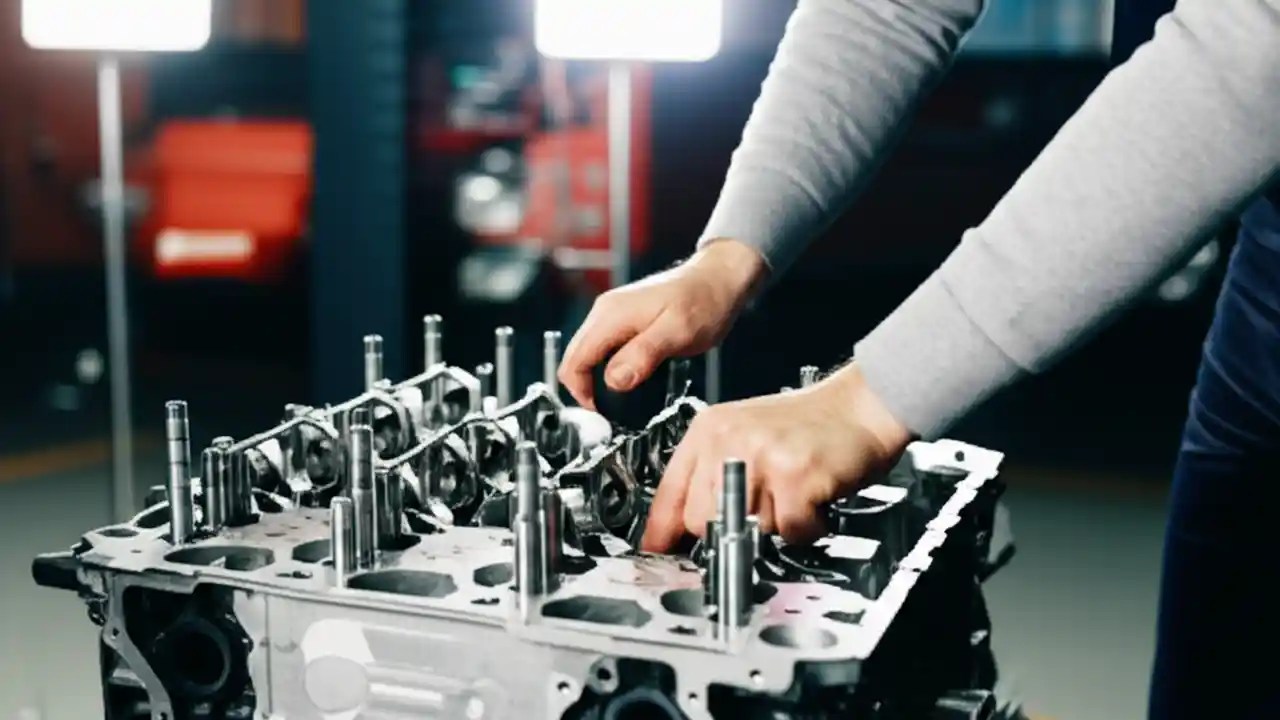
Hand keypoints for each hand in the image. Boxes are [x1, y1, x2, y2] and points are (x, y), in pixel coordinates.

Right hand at [557, 239, 767, 408]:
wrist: (718, 279)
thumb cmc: (704, 302)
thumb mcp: (678, 333)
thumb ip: (643, 355)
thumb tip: (614, 380)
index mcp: (611, 315)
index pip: (575, 360)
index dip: (582, 392)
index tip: (603, 411)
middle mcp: (605, 312)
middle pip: (576, 358)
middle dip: (588, 387)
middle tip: (614, 410)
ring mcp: (612, 313)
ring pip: (589, 355)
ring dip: (600, 378)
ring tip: (626, 396)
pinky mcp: (623, 318)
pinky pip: (605, 348)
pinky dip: (611, 367)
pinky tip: (633, 376)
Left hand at [640, 363, 912, 551]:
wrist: (861, 406)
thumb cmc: (809, 426)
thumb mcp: (744, 437)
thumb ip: (711, 476)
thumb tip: (683, 530)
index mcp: (710, 430)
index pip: (669, 492)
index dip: (662, 531)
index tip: (657, 553)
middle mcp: (729, 441)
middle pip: (701, 521)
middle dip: (730, 530)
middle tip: (761, 512)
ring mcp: (762, 458)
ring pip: (749, 530)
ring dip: (775, 526)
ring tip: (793, 495)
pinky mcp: (796, 477)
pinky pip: (790, 532)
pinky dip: (807, 527)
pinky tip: (814, 499)